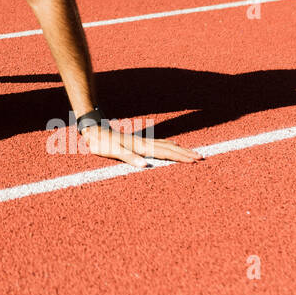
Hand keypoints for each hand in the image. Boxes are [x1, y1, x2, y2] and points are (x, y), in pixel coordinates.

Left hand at [80, 124, 203, 167]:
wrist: (94, 129)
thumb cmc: (102, 143)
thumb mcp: (113, 151)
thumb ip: (128, 157)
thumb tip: (145, 165)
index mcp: (141, 147)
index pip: (165, 153)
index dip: (180, 157)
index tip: (195, 160)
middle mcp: (144, 143)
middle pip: (170, 148)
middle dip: (186, 153)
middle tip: (201, 157)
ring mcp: (142, 142)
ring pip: (166, 145)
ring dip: (180, 150)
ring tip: (192, 153)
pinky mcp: (138, 142)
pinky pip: (159, 144)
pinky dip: (170, 146)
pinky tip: (173, 146)